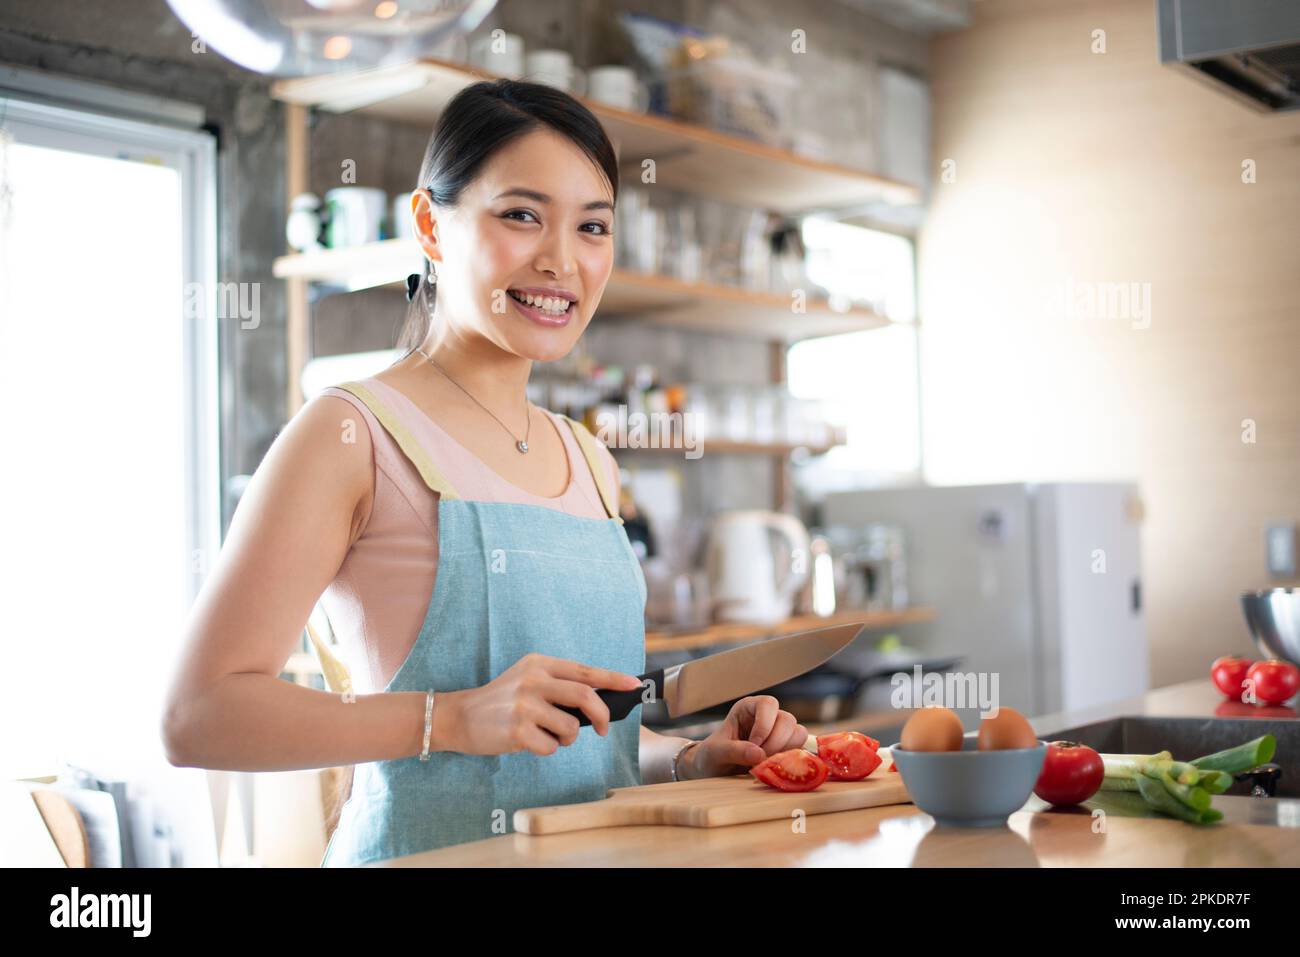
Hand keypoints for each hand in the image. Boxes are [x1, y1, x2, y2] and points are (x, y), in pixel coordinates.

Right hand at [446, 653, 641, 756]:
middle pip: (585, 697)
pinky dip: (547, 749)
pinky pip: (551, 747)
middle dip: (601, 716)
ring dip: (566, 738)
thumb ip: (559, 685)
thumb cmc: (502, 701)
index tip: (634, 686)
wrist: (460, 716)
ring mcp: (525, 704)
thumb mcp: (528, 680)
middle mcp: (534, 680)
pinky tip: (529, 742)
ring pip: (570, 728)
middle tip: (602, 729)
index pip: (585, 671)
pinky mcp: (517, 729)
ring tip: (547, 735)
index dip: (613, 679)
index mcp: (540, 664)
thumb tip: (599, 704)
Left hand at [681, 695, 807, 778]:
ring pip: (798, 734)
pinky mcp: (786, 750)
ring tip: (766, 764)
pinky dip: (791, 760)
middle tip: (760, 760)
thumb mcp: (714, 753)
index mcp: (748, 708)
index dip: (764, 725)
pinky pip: (800, 751)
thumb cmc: (711, 756)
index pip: (768, 704)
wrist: (713, 772)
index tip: (754, 744)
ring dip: (785, 752)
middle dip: (776, 742)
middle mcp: (767, 717)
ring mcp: (779, 733)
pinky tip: (774, 768)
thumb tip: (759, 754)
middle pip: (787, 720)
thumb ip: (733, 751)